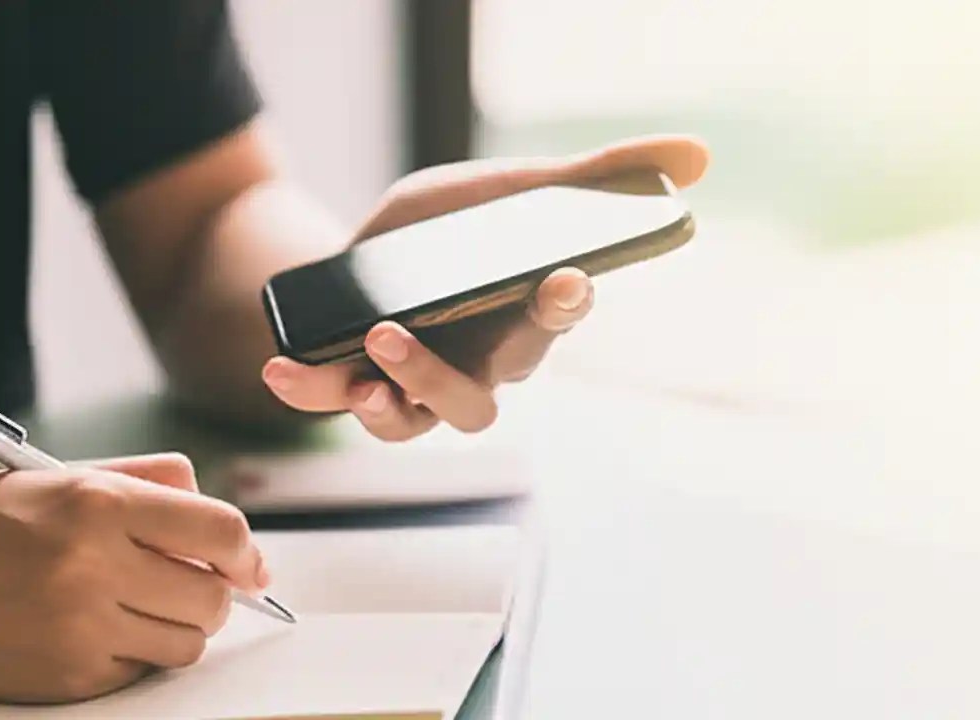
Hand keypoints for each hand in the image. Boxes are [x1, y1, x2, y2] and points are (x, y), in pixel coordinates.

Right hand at [0, 454, 265, 703]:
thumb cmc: (5, 522)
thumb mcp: (74, 477)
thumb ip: (158, 483)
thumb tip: (233, 536)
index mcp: (101, 504)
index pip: (220, 530)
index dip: (246, 553)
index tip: (250, 566)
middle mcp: (92, 566)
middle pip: (212, 597)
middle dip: (214, 593)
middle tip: (191, 585)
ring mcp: (79, 627)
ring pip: (189, 644)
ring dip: (181, 628)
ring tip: (147, 607)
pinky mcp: (68, 677)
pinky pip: (143, 672)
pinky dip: (136, 655)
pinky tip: (103, 630)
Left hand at [261, 134, 708, 441]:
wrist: (376, 249)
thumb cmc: (461, 228)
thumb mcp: (515, 186)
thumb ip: (601, 173)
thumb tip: (698, 156)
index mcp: (520, 316)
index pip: (552, 321)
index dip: (561, 310)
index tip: (565, 282)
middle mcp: (476, 364)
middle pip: (477, 400)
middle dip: (440, 378)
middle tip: (400, 335)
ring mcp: (416, 382)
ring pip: (412, 423)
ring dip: (380, 403)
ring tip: (353, 365)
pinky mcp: (360, 380)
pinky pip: (340, 402)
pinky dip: (310, 392)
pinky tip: (280, 370)